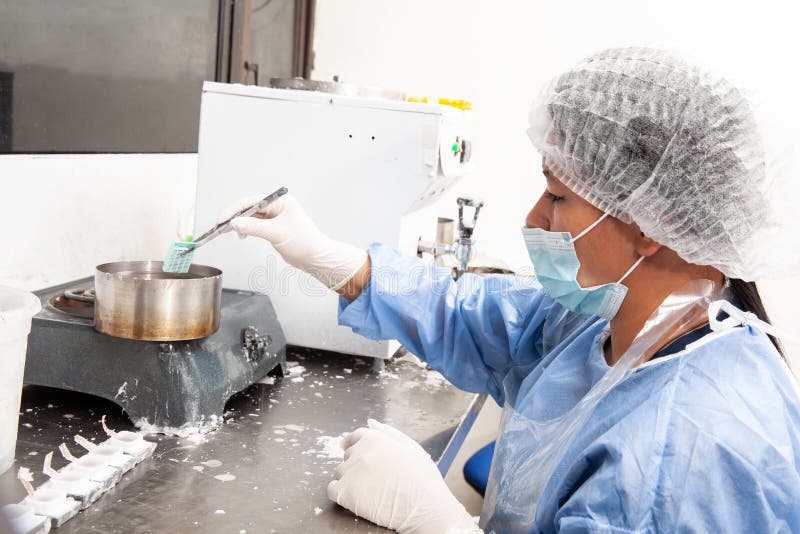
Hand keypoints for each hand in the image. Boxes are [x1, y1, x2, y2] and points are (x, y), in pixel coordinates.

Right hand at [220, 193, 367, 290]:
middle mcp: (277, 207)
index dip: (234, 210)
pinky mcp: (273, 228)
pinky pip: (254, 225)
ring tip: (226, 231)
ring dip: (239, 224)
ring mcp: (275, 218)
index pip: (251, 202)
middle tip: (220, 226)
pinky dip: (246, 229)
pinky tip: (241, 235)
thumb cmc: (305, 243)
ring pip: (250, 217)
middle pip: (248, 208)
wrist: (316, 258)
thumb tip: (235, 223)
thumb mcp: (277, 233)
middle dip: (234, 217)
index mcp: (280, 201)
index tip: (222, 219)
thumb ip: (254, 227)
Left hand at [328, 419, 478, 533]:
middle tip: (376, 480)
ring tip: (372, 491)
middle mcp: (360, 452)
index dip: (356, 448)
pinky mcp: (346, 493)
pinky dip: (341, 495)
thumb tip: (370, 422)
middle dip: (358, 466)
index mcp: (374, 439)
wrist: (426, 507)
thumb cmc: (422, 479)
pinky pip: (333, 490)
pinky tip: (358, 499)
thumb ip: (387, 432)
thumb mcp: (410, 447)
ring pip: (341, 474)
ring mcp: (352, 472)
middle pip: (348, 457)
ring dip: (351, 481)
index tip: (358, 458)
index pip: (354, 438)